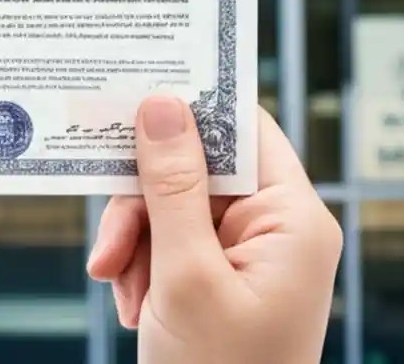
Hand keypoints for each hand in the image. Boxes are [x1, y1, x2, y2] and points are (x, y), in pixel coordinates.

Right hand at [86, 97, 341, 363]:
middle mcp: (275, 228)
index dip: (192, 109)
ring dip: (135, 244)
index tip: (134, 98)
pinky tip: (134, 306)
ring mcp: (247, 254)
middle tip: (111, 247)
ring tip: (124, 291)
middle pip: (196, 169)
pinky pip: (167, 242)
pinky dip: (141, 268)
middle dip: (144, 205)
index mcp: (292, 218)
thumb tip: (161, 104)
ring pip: (171, 206)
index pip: (245, 129)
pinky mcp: (219, 276)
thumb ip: (173, 187)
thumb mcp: (186, 276)